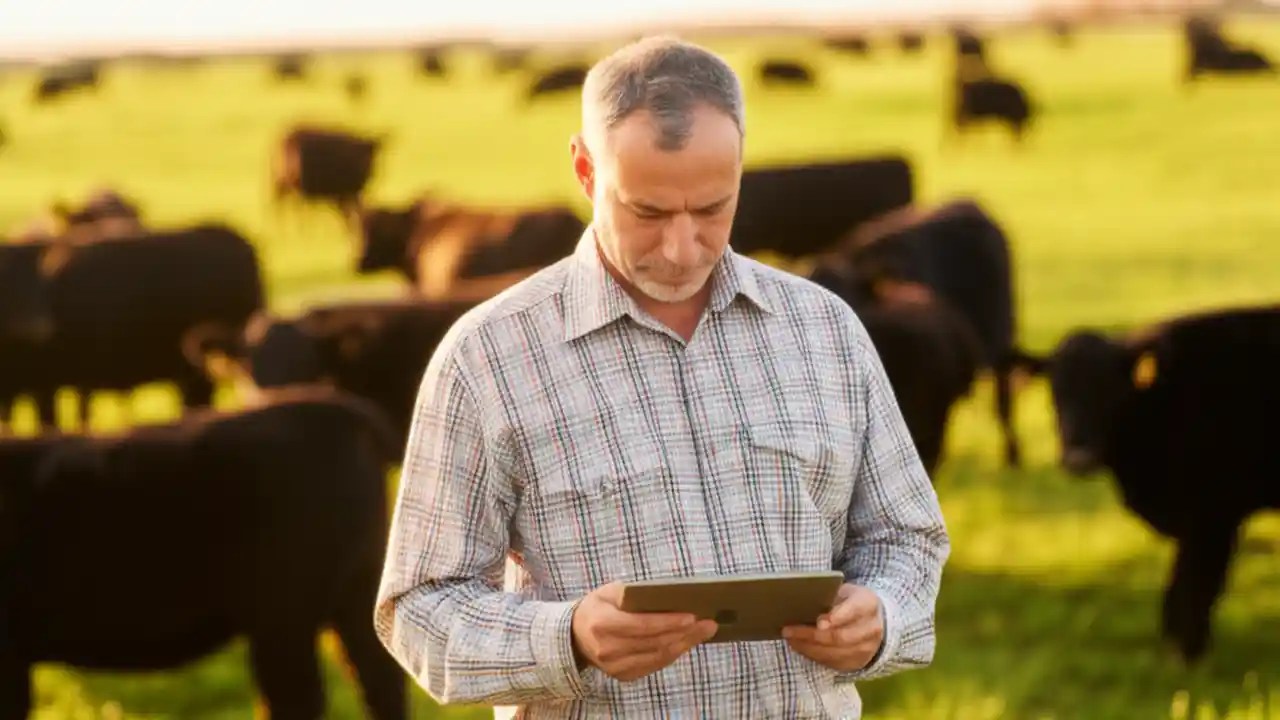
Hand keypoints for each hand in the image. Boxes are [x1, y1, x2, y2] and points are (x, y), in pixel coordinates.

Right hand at [571, 581, 717, 681]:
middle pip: (654, 642)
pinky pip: (654, 665)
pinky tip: (687, 642)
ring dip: (684, 644)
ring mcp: (615, 666)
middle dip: (685, 633)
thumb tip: (668, 595)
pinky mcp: (623, 675)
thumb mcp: (609, 591)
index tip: (692, 615)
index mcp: (602, 623)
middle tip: (709, 623)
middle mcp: (607, 648)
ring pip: (658, 656)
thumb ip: (633, 592)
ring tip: (704, 631)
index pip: (641, 625)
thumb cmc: (598, 607)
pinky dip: (673, 653)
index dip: (668, 621)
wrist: (575, 636)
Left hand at [782, 583, 883, 671]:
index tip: (819, 622)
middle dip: (811, 635)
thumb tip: (802, 602)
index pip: (854, 610)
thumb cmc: (850, 601)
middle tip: (788, 630)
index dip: (837, 617)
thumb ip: (829, 595)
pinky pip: (832, 662)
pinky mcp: (857, 662)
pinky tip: (799, 646)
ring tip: (789, 638)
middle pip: (840, 636)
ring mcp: (866, 649)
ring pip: (834, 652)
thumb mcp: (844, 591)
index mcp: (868, 604)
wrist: (872, 620)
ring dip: (808, 647)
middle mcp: (871, 629)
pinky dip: (812, 654)